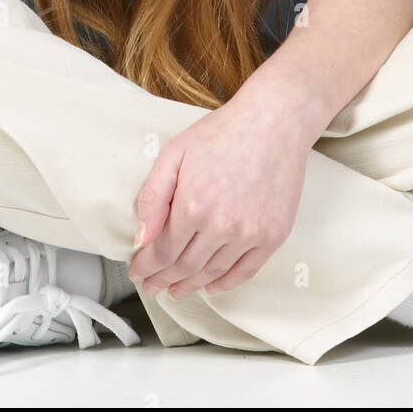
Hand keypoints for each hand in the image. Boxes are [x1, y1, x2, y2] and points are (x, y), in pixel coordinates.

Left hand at [128, 96, 311, 299]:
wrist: (274, 121)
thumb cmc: (223, 132)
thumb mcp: (175, 153)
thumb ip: (153, 196)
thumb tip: (141, 239)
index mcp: (192, 205)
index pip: (162, 252)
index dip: (147, 267)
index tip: (138, 273)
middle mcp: (221, 226)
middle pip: (185, 266)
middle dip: (163, 280)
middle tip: (153, 287)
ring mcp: (250, 233)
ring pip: (213, 272)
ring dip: (191, 285)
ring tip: (177, 290)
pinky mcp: (273, 235)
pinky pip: (246, 271)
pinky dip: (226, 283)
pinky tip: (211, 286)